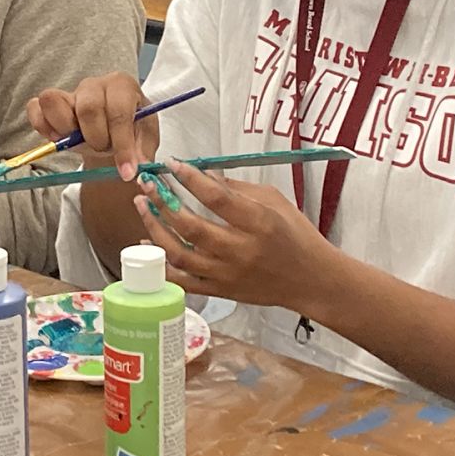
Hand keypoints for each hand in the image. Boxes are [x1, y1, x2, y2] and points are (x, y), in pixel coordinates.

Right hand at [27, 73, 158, 179]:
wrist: (114, 128)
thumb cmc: (132, 128)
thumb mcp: (145, 139)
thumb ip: (142, 153)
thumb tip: (137, 170)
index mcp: (122, 85)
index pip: (119, 112)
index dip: (122, 145)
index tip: (126, 171)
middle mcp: (93, 84)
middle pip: (87, 108)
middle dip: (96, 139)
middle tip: (103, 150)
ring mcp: (69, 91)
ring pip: (52, 101)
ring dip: (65, 130)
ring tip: (79, 143)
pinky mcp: (50, 103)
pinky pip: (35, 108)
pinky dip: (42, 127)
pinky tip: (59, 140)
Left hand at [134, 159, 338, 311]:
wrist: (312, 281)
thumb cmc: (295, 235)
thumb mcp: (274, 201)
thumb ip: (237, 188)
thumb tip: (202, 172)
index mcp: (259, 223)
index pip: (217, 199)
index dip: (191, 179)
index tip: (172, 163)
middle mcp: (241, 251)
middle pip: (192, 226)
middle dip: (163, 201)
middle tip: (147, 183)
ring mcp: (228, 275)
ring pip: (180, 254)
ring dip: (155, 228)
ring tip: (142, 205)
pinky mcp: (220, 292)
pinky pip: (182, 281)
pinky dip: (160, 263)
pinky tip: (145, 244)